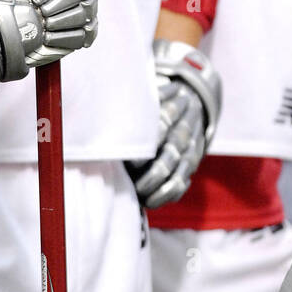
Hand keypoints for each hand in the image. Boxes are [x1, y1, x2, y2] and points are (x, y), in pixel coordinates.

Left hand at [127, 39, 222, 208]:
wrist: (192, 96)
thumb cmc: (155, 97)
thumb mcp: (148, 90)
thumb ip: (131, 96)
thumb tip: (99, 95)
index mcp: (172, 107)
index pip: (161, 125)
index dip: (147, 143)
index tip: (128, 158)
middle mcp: (184, 128)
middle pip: (171, 152)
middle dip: (152, 172)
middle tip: (132, 182)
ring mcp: (191, 146)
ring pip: (180, 170)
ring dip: (160, 187)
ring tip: (140, 197)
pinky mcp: (193, 160)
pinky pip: (184, 182)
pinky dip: (170, 194)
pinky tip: (152, 201)